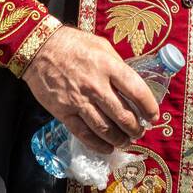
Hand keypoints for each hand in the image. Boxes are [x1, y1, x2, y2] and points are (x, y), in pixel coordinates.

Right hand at [23, 25, 160, 152]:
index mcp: (109, 67)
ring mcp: (79, 101)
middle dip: (136, 128)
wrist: (39, 47)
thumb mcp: (101, 46)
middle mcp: (96, 86)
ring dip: (120, 139)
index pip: (137, 91)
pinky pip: (84, 134)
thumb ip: (117, 66)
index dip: (149, 107)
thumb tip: (131, 85)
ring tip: (126, 141)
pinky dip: (98, 145)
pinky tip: (107, 148)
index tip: (153, 116)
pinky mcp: (63, 112)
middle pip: (123, 115)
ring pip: (105, 129)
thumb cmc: (74, 44)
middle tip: (140, 132)